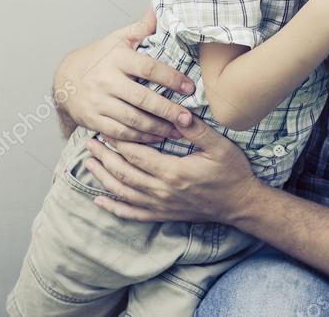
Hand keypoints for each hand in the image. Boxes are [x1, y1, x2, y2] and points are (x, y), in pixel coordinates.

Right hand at [53, 3, 196, 142]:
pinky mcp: (93, 120)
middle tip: (189, 119)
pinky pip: (121, 133)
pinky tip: (157, 138)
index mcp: (116, 58)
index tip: (190, 88)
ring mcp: (98, 102)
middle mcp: (106, 80)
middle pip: (143, 99)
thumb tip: (159, 7)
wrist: (65, 79)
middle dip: (168, 110)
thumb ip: (142, 27)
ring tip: (178, 131)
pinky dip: (140, 138)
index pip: (149, 68)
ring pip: (133, 119)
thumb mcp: (118, 39)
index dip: (171, 79)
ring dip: (158, 128)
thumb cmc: (99, 57)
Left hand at [80, 113, 262, 224]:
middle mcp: (162, 191)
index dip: (117, 142)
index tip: (103, 129)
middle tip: (88, 143)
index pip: (136, 155)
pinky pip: (133, 214)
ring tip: (89, 164)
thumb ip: (197, 130)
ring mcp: (161, 205)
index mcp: (172, 172)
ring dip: (103, 178)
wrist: (240, 203)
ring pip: (123, 193)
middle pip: (123, 173)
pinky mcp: (163, 215)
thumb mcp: (219, 146)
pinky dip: (114, 208)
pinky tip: (100, 201)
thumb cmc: (231, 172)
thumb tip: (179, 113)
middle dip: (104, 157)